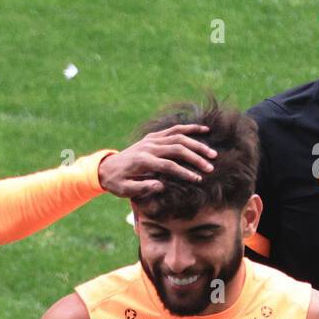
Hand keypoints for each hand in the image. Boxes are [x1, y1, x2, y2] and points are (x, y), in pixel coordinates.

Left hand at [98, 124, 216, 198]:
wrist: (106, 168)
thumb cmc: (117, 182)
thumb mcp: (124, 190)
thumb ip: (142, 188)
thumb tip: (161, 186)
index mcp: (142, 161)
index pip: (168, 166)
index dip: (184, 172)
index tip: (198, 179)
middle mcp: (148, 147)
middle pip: (177, 149)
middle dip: (196, 158)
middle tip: (211, 167)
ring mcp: (151, 140)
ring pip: (179, 137)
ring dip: (197, 144)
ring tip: (212, 154)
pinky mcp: (153, 136)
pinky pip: (174, 130)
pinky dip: (189, 129)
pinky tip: (204, 130)